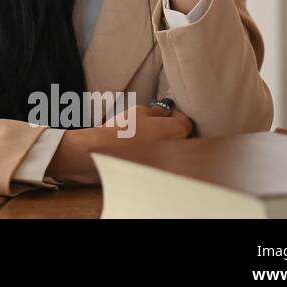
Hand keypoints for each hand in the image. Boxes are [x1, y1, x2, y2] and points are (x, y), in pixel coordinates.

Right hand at [46, 105, 194, 184]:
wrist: (101, 154)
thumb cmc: (120, 131)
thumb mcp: (139, 112)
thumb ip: (157, 112)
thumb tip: (164, 112)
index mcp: (176, 132)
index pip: (186, 122)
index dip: (175, 114)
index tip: (166, 111)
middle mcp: (176, 151)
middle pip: (181, 138)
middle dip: (171, 130)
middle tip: (155, 123)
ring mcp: (167, 165)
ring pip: (171, 152)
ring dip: (163, 144)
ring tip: (144, 138)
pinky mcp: (156, 175)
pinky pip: (160, 163)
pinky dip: (153, 156)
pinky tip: (138, 151)